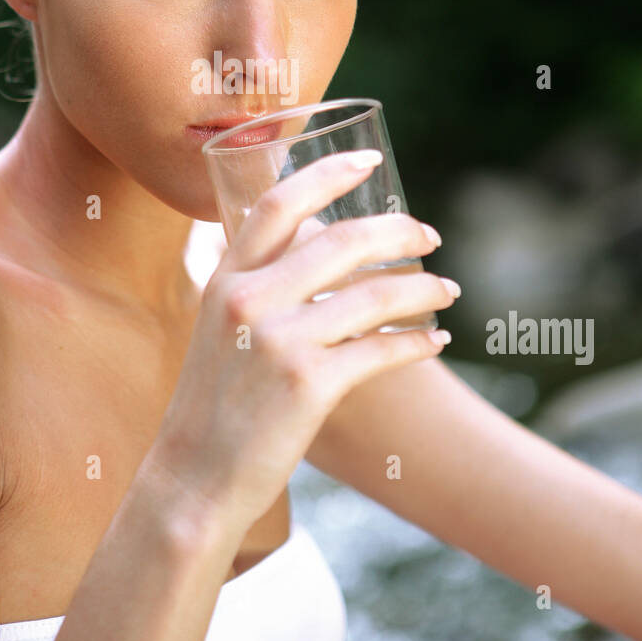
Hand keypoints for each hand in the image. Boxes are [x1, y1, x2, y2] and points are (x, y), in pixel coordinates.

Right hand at [154, 149, 459, 528]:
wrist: (194, 480)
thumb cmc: (212, 406)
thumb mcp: (218, 331)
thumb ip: (255, 289)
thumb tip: (313, 255)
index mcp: (225, 279)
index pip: (278, 205)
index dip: (327, 174)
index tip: (370, 160)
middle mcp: (248, 301)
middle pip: (341, 240)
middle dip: (397, 232)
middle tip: (430, 237)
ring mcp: (278, 342)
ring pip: (372, 295)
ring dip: (421, 290)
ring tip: (447, 291)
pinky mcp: (308, 385)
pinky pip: (380, 350)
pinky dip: (417, 342)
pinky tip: (436, 341)